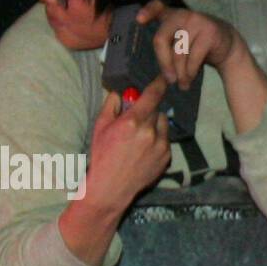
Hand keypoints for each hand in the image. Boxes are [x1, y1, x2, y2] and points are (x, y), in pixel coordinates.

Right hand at [82, 76, 171, 214]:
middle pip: (156, 110)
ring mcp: (160, 145)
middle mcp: (149, 132)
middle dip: (147, 112)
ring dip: (155, 126)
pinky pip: (165, 140)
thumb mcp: (99, 128)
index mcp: (132, 122)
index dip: (159, 83)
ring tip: (139, 138)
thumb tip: (120, 93)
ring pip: (163, 124)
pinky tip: (144, 151)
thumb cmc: (102, 156)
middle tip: (135, 122)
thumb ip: (111, 106)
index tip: (165, 77)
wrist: (110, 188)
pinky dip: (158, 141)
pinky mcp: (167, 157)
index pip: (152, 95)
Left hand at [136, 0, 242, 90]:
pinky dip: (190, 72)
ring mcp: (197, 21)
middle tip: (169, 80)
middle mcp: (183, 15)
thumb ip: (168, 51)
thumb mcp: (181, 44)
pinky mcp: (210, 32)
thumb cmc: (198, 46)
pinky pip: (193, 57)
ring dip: (180, 73)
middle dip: (164, 63)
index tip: (139, 21)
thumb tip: (156, 80)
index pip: (157, 7)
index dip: (147, 12)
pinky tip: (190, 79)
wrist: (228, 45)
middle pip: (161, 39)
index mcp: (172, 16)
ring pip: (179, 52)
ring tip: (182, 85)